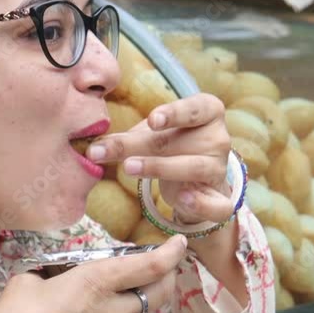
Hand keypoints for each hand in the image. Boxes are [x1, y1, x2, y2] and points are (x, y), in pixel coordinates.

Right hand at [0, 235, 187, 312]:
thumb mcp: (28, 280)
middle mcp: (110, 310)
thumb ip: (52, 272)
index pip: (150, 266)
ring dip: (135, 298)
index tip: (180, 243)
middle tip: (163, 266)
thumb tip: (56, 274)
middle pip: (158, 293)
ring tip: (117, 289)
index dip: (171, 252)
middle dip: (167, 276)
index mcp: (95, 282)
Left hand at [88, 94, 231, 223]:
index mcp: (207, 113)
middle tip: (109, 150)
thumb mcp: (150, 137)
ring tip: (129, 168)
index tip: (152, 120)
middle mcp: (219, 139)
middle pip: (179, 141)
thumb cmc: (171, 147)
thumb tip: (93, 148)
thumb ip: (127, 139)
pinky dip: (199, 203)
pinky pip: (216, 204)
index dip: (174, 113)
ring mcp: (220, 169)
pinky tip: (181, 199)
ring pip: (194, 167)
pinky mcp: (220, 198)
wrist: (195, 181)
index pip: (195, 108)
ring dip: (159, 168)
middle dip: (140, 145)